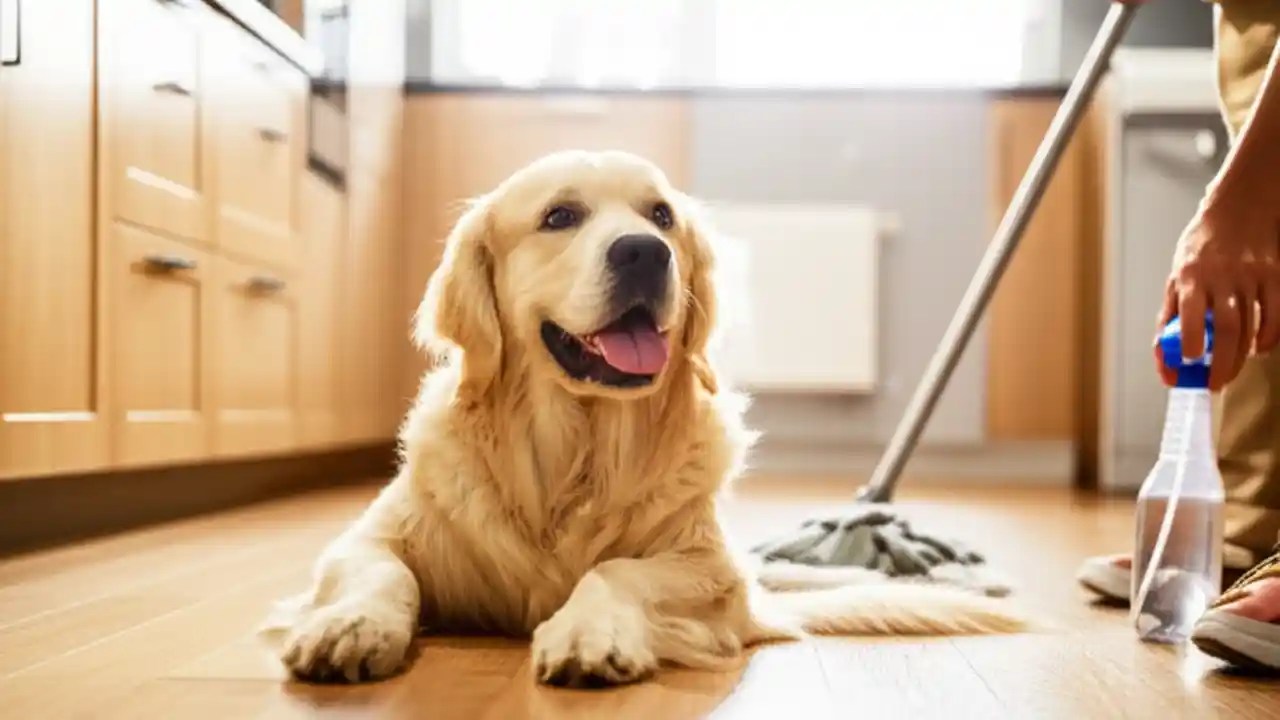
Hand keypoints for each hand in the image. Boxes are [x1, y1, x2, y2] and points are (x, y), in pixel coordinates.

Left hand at [1154, 195, 1279, 389]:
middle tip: (1215, 383)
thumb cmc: (1201, 247)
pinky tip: (1259, 349)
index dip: (1192, 339)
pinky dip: (1269, 338)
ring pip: (1251, 326)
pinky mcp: (1274, 276)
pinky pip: (1276, 314)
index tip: (1190, 360)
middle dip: (1222, 362)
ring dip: (1242, 356)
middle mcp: (1222, 277)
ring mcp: (1251, 277)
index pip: (1191, 313)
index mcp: (1191, 276)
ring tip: (1230, 372)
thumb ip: (1171, 313)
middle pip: (1227, 328)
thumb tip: (1164, 352)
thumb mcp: (1177, 274)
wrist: (1238, 209)